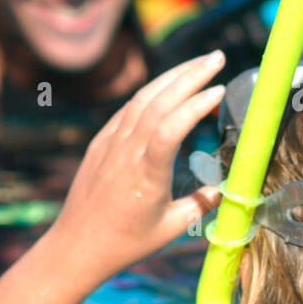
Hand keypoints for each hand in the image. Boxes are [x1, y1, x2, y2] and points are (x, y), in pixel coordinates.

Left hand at [46, 52, 225, 292]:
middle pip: (158, 102)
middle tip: (218, 57)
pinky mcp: (101, 142)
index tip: (219, 89)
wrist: (76, 246)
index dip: (195, 105)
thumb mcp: (172, 228)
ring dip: (172, 77)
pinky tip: (170, 86)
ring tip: (200, 64)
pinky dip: (153, 92)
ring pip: (142, 99)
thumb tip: (226, 187)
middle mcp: (126, 152)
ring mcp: (110, 143)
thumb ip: (203, 203)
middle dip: (190, 75)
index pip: (170, 128)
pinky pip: (128, 109)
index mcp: (145, 175)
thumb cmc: (126, 242)